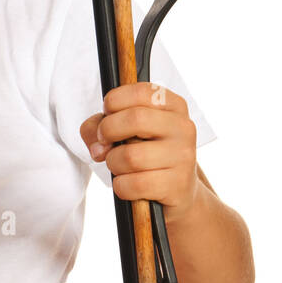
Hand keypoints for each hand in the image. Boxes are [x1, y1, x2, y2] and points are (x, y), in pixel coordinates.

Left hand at [79, 81, 198, 220]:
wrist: (177, 190)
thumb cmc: (146, 154)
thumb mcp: (124, 131)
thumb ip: (98, 126)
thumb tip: (98, 147)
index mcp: (173, 105)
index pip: (141, 92)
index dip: (114, 102)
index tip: (107, 115)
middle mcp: (183, 127)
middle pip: (135, 119)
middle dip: (108, 132)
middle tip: (105, 143)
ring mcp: (183, 156)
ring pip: (130, 156)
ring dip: (113, 164)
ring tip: (121, 166)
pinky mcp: (177, 184)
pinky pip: (134, 185)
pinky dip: (122, 187)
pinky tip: (130, 184)